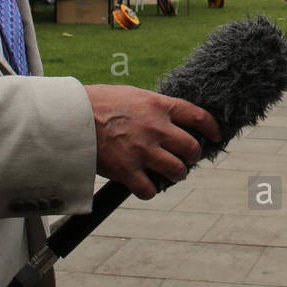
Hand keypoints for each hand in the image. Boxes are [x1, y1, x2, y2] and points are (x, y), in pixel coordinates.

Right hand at [84, 84, 219, 198]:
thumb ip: (154, 107)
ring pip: (177, 171)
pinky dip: (150, 190)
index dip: (212, 128)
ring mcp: (143, 151)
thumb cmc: (98, 103)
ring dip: (177, 175)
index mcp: (159, 106)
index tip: (216, 135)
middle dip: (192, 156)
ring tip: (170, 174)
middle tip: (185, 159)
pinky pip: (151, 190)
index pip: (198, 116)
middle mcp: (156, 128)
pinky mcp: (127, 171)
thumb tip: (170, 118)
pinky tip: (145, 186)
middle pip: (192, 148)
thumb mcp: (133, 95)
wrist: (70, 117)